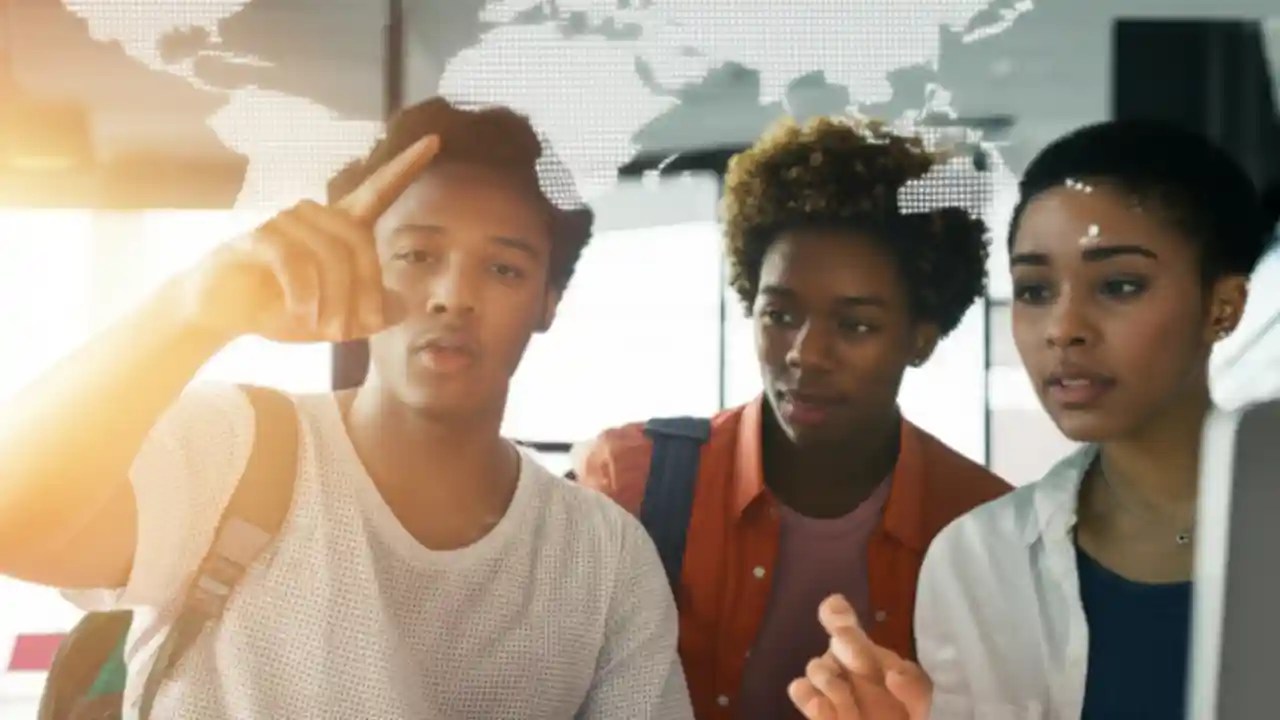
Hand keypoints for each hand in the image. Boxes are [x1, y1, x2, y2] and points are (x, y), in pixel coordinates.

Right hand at [179, 135, 440, 342]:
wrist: (222, 311)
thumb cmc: (280, 307)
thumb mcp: (334, 318)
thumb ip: (370, 312)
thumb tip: (404, 307)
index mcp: (339, 227)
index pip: (379, 191)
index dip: (406, 168)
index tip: (436, 141)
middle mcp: (315, 216)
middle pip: (359, 242)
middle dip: (364, 291)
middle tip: (357, 329)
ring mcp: (284, 222)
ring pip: (329, 255)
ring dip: (334, 299)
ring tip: (328, 329)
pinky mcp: (257, 237)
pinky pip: (293, 261)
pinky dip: (304, 294)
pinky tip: (302, 316)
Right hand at [787, 595, 932, 719]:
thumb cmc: (908, 715)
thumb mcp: (923, 699)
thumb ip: (915, 687)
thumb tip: (893, 675)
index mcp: (867, 651)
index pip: (842, 620)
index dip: (836, 613)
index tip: (838, 613)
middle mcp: (843, 663)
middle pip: (836, 642)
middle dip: (849, 649)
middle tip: (863, 664)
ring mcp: (827, 686)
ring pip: (816, 668)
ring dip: (831, 681)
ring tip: (848, 700)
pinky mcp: (817, 709)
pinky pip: (802, 692)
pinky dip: (810, 698)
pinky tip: (824, 707)